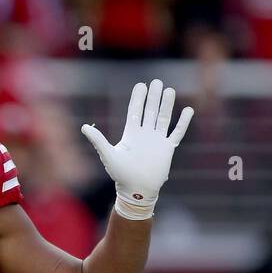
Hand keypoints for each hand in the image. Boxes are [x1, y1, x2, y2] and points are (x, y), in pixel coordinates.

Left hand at [81, 80, 192, 219]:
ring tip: (169, 90)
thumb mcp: (109, 155)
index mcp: (131, 134)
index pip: (135, 111)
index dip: (138, 98)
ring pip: (163, 118)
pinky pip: (177, 133)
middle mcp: (145, 134)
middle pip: (150, 111)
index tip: (141, 85)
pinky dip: (183, 122)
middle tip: (157, 82)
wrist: (137, 190)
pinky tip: (188, 110)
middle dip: (153, 96)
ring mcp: (157, 140)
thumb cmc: (121, 175)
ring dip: (166, 105)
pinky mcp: (167, 149)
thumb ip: (98, 140)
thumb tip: (83, 127)